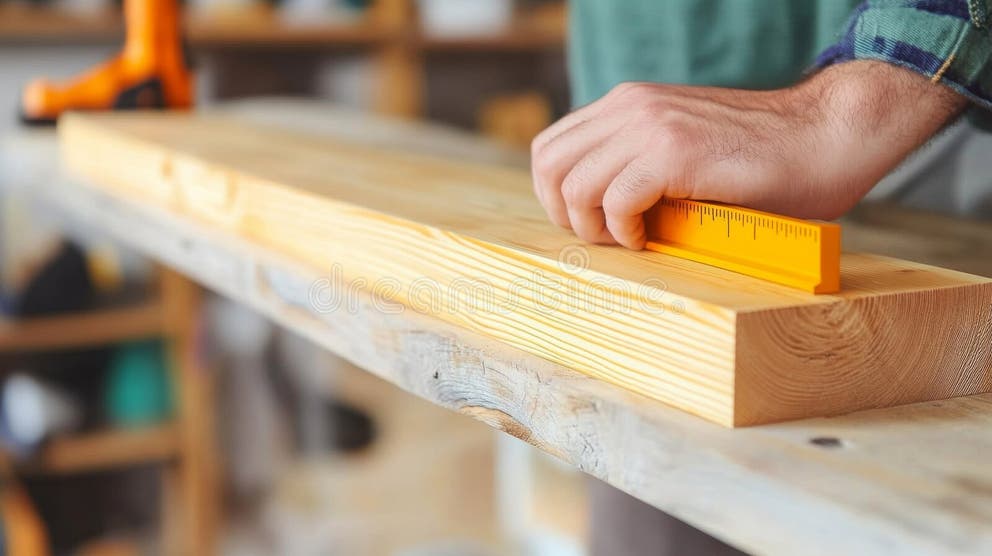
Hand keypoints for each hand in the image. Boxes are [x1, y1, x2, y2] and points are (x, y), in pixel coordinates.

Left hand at [531, 60, 965, 248]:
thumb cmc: (763, 159)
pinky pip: (616, 201)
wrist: (828, 135)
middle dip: (565, 215)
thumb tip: (595, 211)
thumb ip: (639, 163)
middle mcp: (630, 108)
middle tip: (607, 238)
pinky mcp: (676, 152)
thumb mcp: (683, 150)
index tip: (591, 223)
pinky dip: (625, 231)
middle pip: (548, 166)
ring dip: (595, 228)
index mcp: (627, 105)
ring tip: (633, 240)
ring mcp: (650, 126)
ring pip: (573, 186)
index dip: (556, 196)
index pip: (550, 148)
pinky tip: (653, 238)